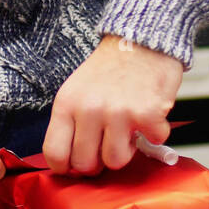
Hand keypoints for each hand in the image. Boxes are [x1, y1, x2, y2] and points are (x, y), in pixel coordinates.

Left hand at [43, 35, 181, 175]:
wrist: (141, 39)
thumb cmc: (109, 69)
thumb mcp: (76, 90)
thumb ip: (71, 123)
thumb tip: (70, 163)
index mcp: (66, 103)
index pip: (54, 153)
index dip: (65, 168)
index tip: (75, 167)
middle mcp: (89, 109)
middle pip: (85, 164)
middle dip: (98, 162)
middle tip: (107, 145)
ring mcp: (118, 113)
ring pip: (116, 161)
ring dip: (126, 149)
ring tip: (128, 129)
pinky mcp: (146, 114)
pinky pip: (151, 143)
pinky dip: (154, 133)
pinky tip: (149, 116)